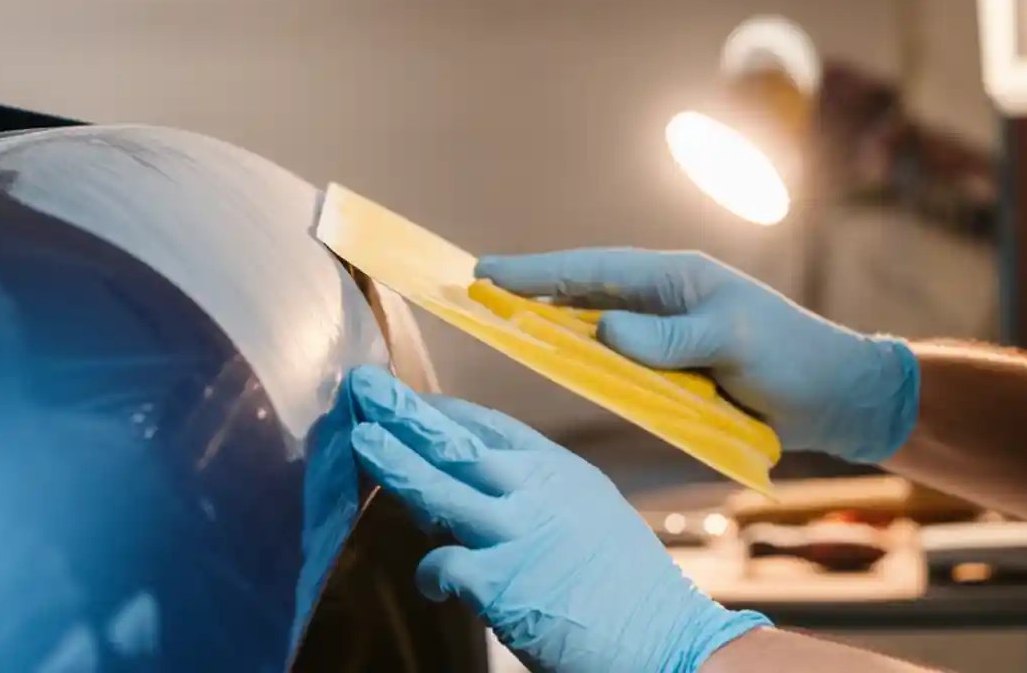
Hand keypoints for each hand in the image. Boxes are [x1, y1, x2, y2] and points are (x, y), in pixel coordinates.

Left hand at [346, 366, 768, 672]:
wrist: (667, 640)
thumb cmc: (630, 588)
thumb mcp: (590, 516)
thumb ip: (537, 498)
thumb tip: (474, 495)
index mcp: (561, 472)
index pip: (491, 427)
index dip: (444, 410)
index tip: (408, 398)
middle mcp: (537, 493)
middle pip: (457, 444)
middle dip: (406, 413)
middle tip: (365, 386)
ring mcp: (517, 533)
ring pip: (439, 488)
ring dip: (394, 463)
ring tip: (358, 438)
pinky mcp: (502, 582)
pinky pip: (444, 565)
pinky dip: (431, 574)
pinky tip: (434, 586)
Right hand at [476, 249, 918, 462]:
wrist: (835, 397)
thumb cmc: (791, 357)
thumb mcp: (732, 341)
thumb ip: (669, 337)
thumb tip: (603, 331)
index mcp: (675, 278)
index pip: (594, 270)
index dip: (539, 271)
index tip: (487, 270)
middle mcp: (663, 301)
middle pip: (584, 293)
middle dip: (533, 291)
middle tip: (478, 291)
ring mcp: (666, 336)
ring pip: (594, 328)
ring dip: (553, 326)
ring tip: (505, 325)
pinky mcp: (673, 370)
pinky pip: (616, 363)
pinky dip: (584, 362)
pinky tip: (560, 366)